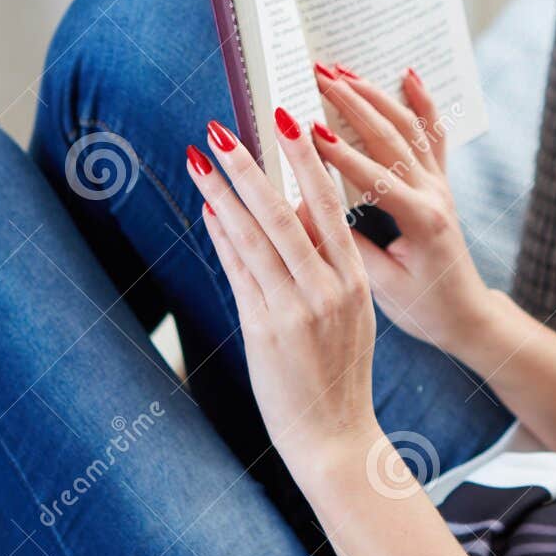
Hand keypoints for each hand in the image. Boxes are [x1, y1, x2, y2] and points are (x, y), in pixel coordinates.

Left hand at [185, 116, 379, 454]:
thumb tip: (298, 217)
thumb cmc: (340, 372)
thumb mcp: (352, 314)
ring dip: (224, 193)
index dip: (305, 161)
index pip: (328, 206)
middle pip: (285, 213)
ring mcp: (296, 309)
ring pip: (255, 237)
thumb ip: (328, 267)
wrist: (336, 435)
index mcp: (354, 280)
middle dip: (251, 166)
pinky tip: (207, 208)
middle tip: (224, 129)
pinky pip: (239, 272)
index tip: (286, 121)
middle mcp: (328, 289)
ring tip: (201, 156)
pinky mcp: (265, 330)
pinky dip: (221, 236)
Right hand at [311, 63, 494, 353]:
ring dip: (373, 95)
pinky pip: (433, 135)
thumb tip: (311, 213)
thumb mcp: (384, 287)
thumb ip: (350, 247)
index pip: (375, 178)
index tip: (306, 129)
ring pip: (408, 127)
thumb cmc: (425, 309)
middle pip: (391, 137)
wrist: (466, 315)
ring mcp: (439, 185)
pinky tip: (408, 74)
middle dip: (351, 103)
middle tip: (316, 76)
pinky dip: (422, 102)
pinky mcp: (439, 183)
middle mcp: (434, 195)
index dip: (339, 154)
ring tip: (340, 70)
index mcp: (421, 221)